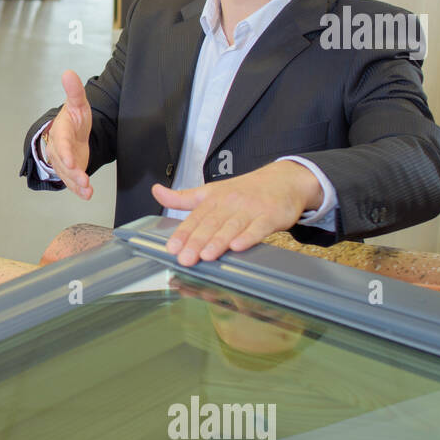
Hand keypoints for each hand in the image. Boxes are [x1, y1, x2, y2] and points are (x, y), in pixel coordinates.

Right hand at [46, 70, 93, 198]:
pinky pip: (72, 182)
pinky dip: (79, 190)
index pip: (61, 143)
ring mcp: (64, 161)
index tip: (71, 161)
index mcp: (60, 132)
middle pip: (63, 162)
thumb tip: (68, 73)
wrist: (72, 132)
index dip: (65, 152)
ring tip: (87, 190)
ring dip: (77, 184)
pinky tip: (87, 195)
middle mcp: (59, 149)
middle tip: (83, 180)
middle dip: (72, 173)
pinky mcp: (70, 171)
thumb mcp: (78, 104)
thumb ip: (74, 91)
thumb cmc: (74, 118)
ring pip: (67, 175)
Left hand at [153, 161, 323, 265]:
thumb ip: (183, 197)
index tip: (172, 248)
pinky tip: (238, 247)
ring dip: (219, 241)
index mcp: (214, 198)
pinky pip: (258, 228)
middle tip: (186, 259)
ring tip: (207, 256)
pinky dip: (248, 237)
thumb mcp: (211, 191)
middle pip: (211, 224)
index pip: (195, 218)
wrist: (284, 180)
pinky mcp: (271, 215)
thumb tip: (156, 191)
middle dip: (197, 242)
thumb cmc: (245, 190)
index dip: (183, 233)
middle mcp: (230, 202)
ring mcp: (251, 209)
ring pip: (232, 226)